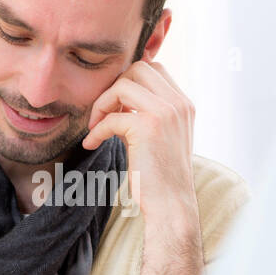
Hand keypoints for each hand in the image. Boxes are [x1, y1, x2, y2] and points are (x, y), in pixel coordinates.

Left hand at [81, 60, 201, 261]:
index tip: (115, 104)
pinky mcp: (148, 126)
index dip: (129, 79)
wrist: (172, 205)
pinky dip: (96, 130)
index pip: (154, 69)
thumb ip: (143, 114)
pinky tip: (91, 144)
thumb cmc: (161, 176)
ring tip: (96, 126)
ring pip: (123, 84)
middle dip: (114, 87)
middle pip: (138, 68)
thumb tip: (114, 99)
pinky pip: (111, 117)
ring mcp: (165, 112)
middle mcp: (178, 103)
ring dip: (102, 104)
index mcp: (184, 104)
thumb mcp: (158, 137)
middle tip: (104, 113)